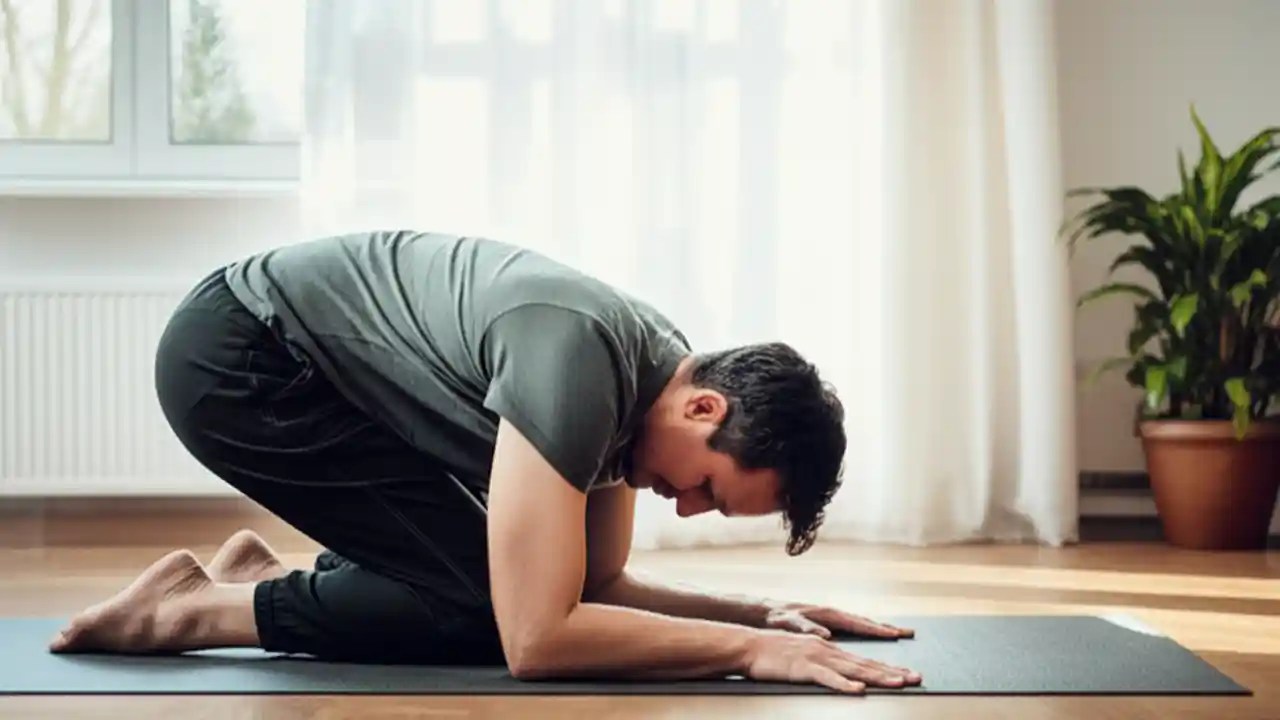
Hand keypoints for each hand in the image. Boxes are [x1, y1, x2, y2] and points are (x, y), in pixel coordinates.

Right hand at [743, 629, 922, 693]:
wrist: (748, 645)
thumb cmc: (773, 654)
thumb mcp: (804, 656)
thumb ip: (824, 664)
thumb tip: (843, 676)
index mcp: (829, 648)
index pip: (864, 659)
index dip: (888, 667)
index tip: (908, 674)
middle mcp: (828, 649)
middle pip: (866, 663)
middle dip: (893, 671)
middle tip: (917, 678)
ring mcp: (817, 658)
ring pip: (853, 669)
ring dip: (878, 676)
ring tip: (899, 683)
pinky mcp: (804, 668)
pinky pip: (828, 678)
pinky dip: (844, 684)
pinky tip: (858, 690)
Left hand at [765, 603, 913, 639]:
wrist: (767, 612)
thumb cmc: (778, 618)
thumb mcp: (789, 623)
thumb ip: (806, 628)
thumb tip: (827, 635)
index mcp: (828, 614)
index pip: (858, 623)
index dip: (877, 630)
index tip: (895, 634)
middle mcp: (834, 613)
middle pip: (866, 622)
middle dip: (888, 628)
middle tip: (909, 633)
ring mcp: (833, 617)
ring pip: (862, 623)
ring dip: (880, 628)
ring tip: (899, 633)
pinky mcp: (830, 622)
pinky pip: (854, 626)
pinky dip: (868, 630)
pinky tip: (875, 635)